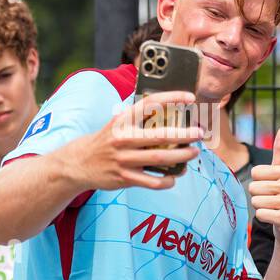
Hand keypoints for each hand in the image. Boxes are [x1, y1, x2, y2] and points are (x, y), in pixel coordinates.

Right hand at [67, 91, 202, 192]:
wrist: (79, 163)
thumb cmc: (106, 141)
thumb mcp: (117, 124)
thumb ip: (138, 118)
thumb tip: (169, 111)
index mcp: (123, 120)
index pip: (150, 104)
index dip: (171, 98)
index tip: (190, 97)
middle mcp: (123, 138)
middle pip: (159, 135)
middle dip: (183, 134)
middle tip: (199, 133)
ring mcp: (123, 159)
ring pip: (159, 158)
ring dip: (181, 157)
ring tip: (193, 153)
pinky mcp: (124, 178)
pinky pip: (152, 182)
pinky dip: (167, 181)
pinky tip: (174, 177)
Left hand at [248, 127, 279, 245]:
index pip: (255, 173)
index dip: (258, 182)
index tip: (270, 187)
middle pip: (253, 187)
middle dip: (258, 196)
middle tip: (271, 200)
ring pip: (256, 202)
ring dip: (261, 207)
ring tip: (273, 209)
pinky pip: (260, 215)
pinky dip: (263, 218)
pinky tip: (274, 218)